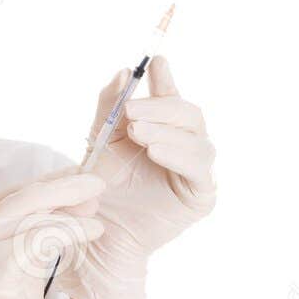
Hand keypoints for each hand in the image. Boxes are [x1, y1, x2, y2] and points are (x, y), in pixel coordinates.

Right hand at [0, 167, 104, 298]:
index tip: (77, 177)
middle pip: (21, 198)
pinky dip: (73, 232)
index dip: (46, 183)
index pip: (7, 195)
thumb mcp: (12, 264)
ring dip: (73, 212)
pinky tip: (93, 232)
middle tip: (98, 182)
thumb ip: (27, 231)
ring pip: (35, 216)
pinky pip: (43, 239)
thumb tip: (71, 196)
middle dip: (64, 187)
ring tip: (98, 215)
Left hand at [56, 55, 216, 298]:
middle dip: (161, 108)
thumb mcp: (100, 143)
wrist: (98, 236)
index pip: (171, 98)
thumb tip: (123, 73)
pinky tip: (155, 152)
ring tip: (137, 134)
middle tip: (131, 112)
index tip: (157, 61)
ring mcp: (195, 171)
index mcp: (163, 131)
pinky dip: (178, 156)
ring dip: (167, 132)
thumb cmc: (99, 192)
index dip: (166, 79)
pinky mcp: (201, 195)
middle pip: (189, 114)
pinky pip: (199, 169)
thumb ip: (109, 109)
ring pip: (198, 139)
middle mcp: (183, 147)